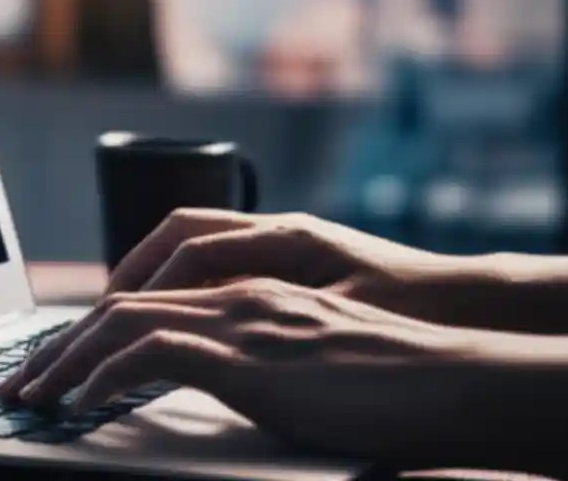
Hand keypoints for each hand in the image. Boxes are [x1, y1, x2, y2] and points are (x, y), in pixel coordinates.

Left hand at [0, 277, 490, 461]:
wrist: (453, 374)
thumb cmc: (395, 379)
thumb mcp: (313, 363)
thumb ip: (262, 362)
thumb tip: (224, 384)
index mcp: (250, 291)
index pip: (148, 297)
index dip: (93, 331)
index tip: (57, 367)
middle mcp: (236, 293)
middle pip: (119, 303)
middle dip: (58, 344)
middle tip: (18, 385)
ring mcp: (241, 318)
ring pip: (123, 318)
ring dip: (65, 358)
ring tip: (28, 397)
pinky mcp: (248, 354)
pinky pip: (152, 351)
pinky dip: (105, 373)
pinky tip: (80, 401)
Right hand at [100, 208, 490, 326]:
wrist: (468, 303)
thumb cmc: (413, 313)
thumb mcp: (339, 324)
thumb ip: (272, 322)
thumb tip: (200, 336)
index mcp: (287, 239)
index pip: (191, 249)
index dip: (146, 283)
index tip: (112, 318)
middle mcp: (280, 230)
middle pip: (182, 232)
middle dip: (134, 269)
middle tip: (99, 312)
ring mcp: (287, 241)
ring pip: (200, 242)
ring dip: (157, 272)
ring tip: (124, 312)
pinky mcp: (296, 260)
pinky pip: (225, 260)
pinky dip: (189, 282)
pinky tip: (178, 315)